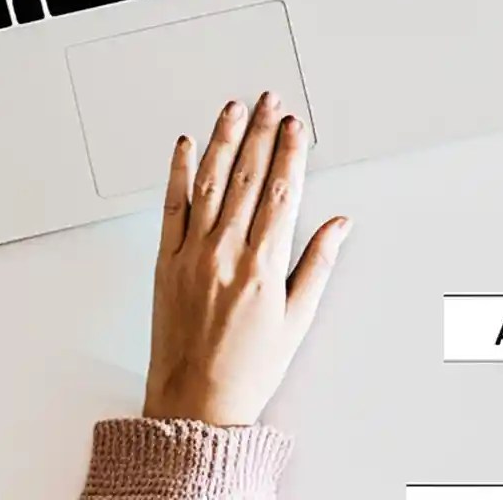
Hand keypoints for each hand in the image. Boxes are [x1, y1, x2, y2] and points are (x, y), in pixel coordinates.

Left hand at [143, 92, 351, 426]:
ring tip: (234, 108)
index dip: (290, 154)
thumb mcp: (298, 319)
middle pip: (246, 177)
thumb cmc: (249, 367)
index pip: (280, 193)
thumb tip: (338, 224)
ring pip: (209, 183)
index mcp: (263, 267)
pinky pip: (171, 207)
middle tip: (270, 101)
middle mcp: (225, 254)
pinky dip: (177, 173)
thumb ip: (317, 264)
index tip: (296, 126)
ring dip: (222, 140)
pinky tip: (185, 145)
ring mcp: (191, 254)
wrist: (194, 402)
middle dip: (261, 133)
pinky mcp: (164, 261)